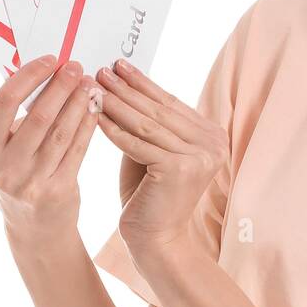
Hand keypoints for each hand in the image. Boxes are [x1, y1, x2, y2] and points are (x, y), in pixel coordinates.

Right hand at [0, 54, 99, 246]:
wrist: (34, 230)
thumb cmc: (20, 177)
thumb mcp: (6, 151)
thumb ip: (18, 119)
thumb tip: (46, 74)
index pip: (3, 102)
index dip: (28, 76)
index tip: (50, 60)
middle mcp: (4, 167)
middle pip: (38, 116)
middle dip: (60, 86)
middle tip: (77, 67)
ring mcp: (31, 181)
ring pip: (61, 132)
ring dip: (79, 103)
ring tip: (91, 83)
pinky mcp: (58, 190)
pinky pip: (78, 149)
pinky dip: (88, 125)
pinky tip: (96, 108)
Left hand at [94, 58, 228, 256]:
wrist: (156, 240)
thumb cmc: (150, 196)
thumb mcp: (153, 151)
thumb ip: (148, 124)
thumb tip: (122, 84)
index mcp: (212, 136)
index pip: (171, 103)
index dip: (143, 83)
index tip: (118, 66)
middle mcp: (213, 144)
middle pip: (159, 111)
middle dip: (127, 89)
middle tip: (101, 70)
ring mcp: (200, 157)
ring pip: (147, 124)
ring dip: (117, 103)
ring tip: (94, 87)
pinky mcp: (181, 168)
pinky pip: (138, 143)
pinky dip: (113, 128)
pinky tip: (94, 114)